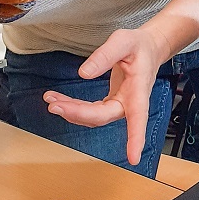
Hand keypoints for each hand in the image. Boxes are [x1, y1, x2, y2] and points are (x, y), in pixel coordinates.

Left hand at [43, 27, 170, 164]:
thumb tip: (83, 74)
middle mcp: (130, 103)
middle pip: (103, 117)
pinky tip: (59, 100)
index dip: (136, 138)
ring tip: (51, 99)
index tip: (134, 158)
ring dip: (71, 111)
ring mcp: (119, 106)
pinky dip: (73, 107)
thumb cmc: (139, 45)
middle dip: (78, 114)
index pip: (139, 117)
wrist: (147, 49)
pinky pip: (90, 111)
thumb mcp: (123, 41)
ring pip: (94, 117)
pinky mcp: (110, 104)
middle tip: (55, 104)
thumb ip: (105, 55)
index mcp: (139, 89)